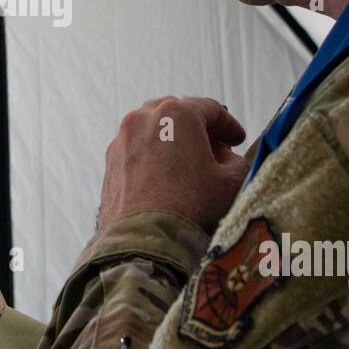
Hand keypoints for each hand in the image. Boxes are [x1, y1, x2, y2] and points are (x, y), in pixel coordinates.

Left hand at [96, 96, 249, 236]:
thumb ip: (236, 161)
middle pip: (178, 112)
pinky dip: (152, 155)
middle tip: (215, 148)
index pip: (210, 109)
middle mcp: (144, 118)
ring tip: (188, 163)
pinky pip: (137, 149)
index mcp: (176, 114)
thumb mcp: (231, 183)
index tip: (238, 139)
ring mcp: (122, 139)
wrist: (145, 239)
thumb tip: (225, 158)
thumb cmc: (190, 208)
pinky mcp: (110, 161)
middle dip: (199, 128)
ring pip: (153, 129)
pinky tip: (165, 177)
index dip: (229, 124)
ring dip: (173, 139)